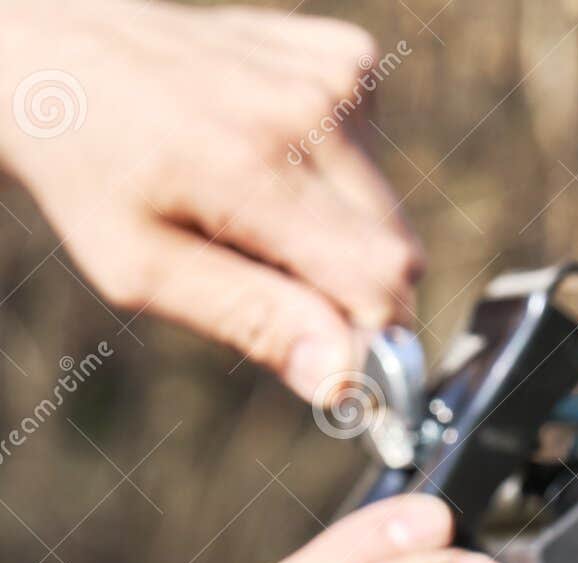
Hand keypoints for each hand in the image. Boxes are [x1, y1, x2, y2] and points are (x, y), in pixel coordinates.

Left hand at [0, 0, 422, 400]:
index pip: (381, 278)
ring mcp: (336, 76)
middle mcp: (308, 111)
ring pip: (390, 212)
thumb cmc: (91, 169)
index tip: (336, 357)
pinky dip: (338, 174)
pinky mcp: (347, 56)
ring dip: (342, 231)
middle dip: (352, 287)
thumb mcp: (140, 266)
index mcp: (251, 168)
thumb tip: (342, 380)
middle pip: (397, 252)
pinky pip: (378, 156)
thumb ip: (250, 320)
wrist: (66, 53)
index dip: (370, 332)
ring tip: (260, 204)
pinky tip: (274, 151)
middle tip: (272, 274)